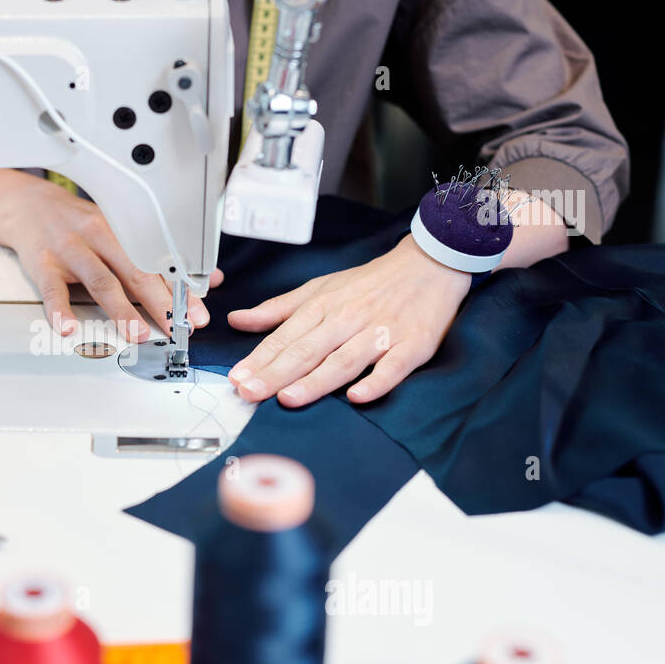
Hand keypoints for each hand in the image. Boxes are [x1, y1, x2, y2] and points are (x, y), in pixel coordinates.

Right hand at [0, 168, 219, 340]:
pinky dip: (59, 309)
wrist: (28, 206)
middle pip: (135, 272)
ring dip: (120, 309)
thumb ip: (160, 258)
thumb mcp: (120, 231)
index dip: (181, 291)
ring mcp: (70, 250)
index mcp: (123, 230)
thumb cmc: (77, 224)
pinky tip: (68, 327)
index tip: (197, 315)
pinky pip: (52, 289)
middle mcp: (99, 237)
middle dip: (159, 302)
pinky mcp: (43, 263)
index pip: (159, 264)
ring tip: (136, 333)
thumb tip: (208, 279)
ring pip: (100, 281)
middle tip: (176, 327)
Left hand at [226, 235, 470, 405]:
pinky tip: (357, 398)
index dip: (259, 359)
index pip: (285, 338)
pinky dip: (376, 382)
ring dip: (316, 381)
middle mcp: (348, 320)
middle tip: (249, 393)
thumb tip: (237, 320)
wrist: (428, 264)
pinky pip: (393, 367)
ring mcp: (380, 333)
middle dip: (275, 374)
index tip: (236, 378)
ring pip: (344, 360)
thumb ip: (278, 309)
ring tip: (289, 399)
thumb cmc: (369, 283)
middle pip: (307, 350)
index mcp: (323, 307)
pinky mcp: (413, 345)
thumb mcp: (319, 289)